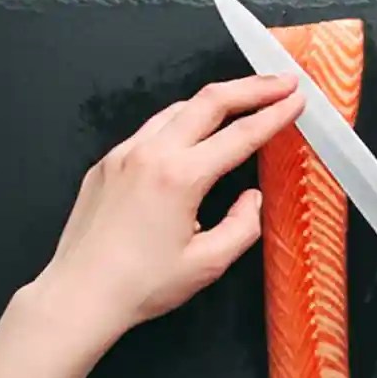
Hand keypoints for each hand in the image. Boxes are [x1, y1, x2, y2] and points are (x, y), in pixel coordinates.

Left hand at [23, 74, 304, 352]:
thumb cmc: (140, 286)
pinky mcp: (106, 164)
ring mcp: (123, 155)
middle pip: (209, 101)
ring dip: (214, 101)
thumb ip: (242, 225)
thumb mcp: (208, 263)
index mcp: (180, 177)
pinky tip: (192, 133)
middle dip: (250, 87)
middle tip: (280, 83)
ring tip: (243, 101)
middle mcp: (150, 155)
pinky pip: (149, 130)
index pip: (240, 134)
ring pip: (177, 110)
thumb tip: (251, 199)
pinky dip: (179, 122)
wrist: (80, 294)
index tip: (296, 100)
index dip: (274, 115)